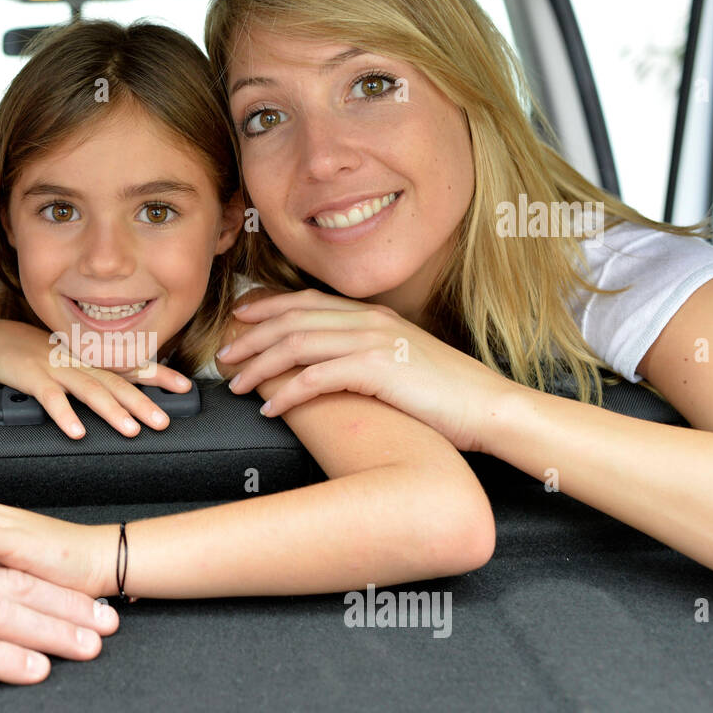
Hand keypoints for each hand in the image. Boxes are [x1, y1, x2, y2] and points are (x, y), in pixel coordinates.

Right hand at [0, 320, 189, 438]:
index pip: (131, 366)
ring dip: (112, 411)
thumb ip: (96, 379)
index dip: (159, 375)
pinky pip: (50, 399)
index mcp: (92, 361)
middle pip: (116, 382)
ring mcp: (57, 368)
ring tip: (131, 430)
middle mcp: (80, 362)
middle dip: (142, 402)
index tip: (185, 387)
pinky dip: (64, 415)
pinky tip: (77, 432)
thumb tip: (126, 401)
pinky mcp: (32, 378)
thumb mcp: (71, 366)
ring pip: (90, 390)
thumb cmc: (37, 360)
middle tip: (163, 421)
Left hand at [218, 290, 519, 453]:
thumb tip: (331, 365)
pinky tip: (271, 410)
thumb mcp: (401, 361)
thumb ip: (366, 353)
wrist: (488, 406)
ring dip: (260, 367)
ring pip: (295, 345)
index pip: (306, 302)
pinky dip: (287, 394)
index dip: (267, 308)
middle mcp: (367, 321)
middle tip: (224, 357)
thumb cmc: (446, 393)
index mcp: (372, 315)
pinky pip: (315, 378)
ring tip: (238, 386)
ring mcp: (371, 342)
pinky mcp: (375, 370)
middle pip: (291, 320)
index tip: (239, 319)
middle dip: (251, 338)